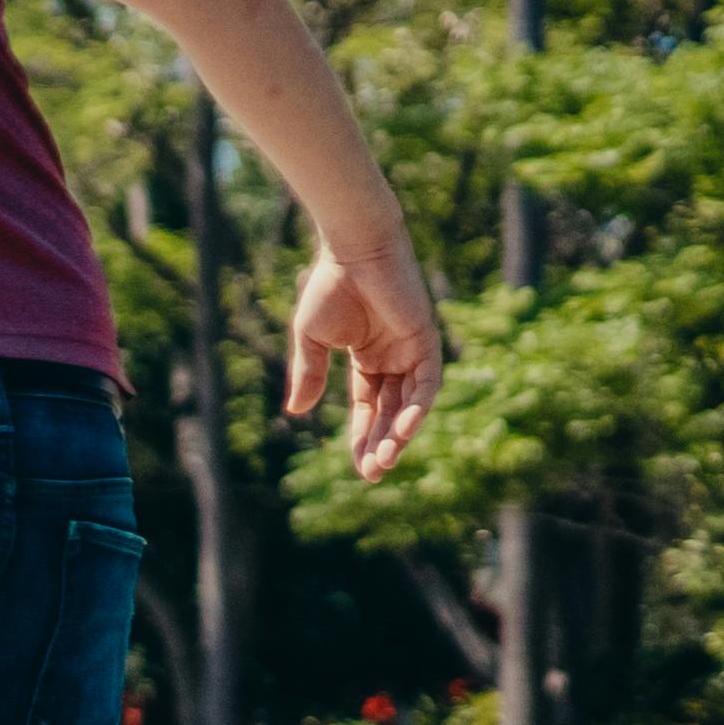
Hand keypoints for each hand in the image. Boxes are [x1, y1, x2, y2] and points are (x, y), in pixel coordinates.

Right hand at [282, 244, 441, 479]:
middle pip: (390, 412)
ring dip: (399, 433)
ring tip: (385, 459)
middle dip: (381, 443)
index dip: (362, 437)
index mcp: (367, 358)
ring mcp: (412, 351)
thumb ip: (308, 373)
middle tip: (373, 474)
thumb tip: (296, 412)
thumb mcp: (312, 338)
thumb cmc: (330, 286)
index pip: (367, 407)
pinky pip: (427, 383)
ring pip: (410, 403)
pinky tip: (403, 429)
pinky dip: (417, 407)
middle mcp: (393, 358)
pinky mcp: (426, 340)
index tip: (358, 467)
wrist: (354, 250)